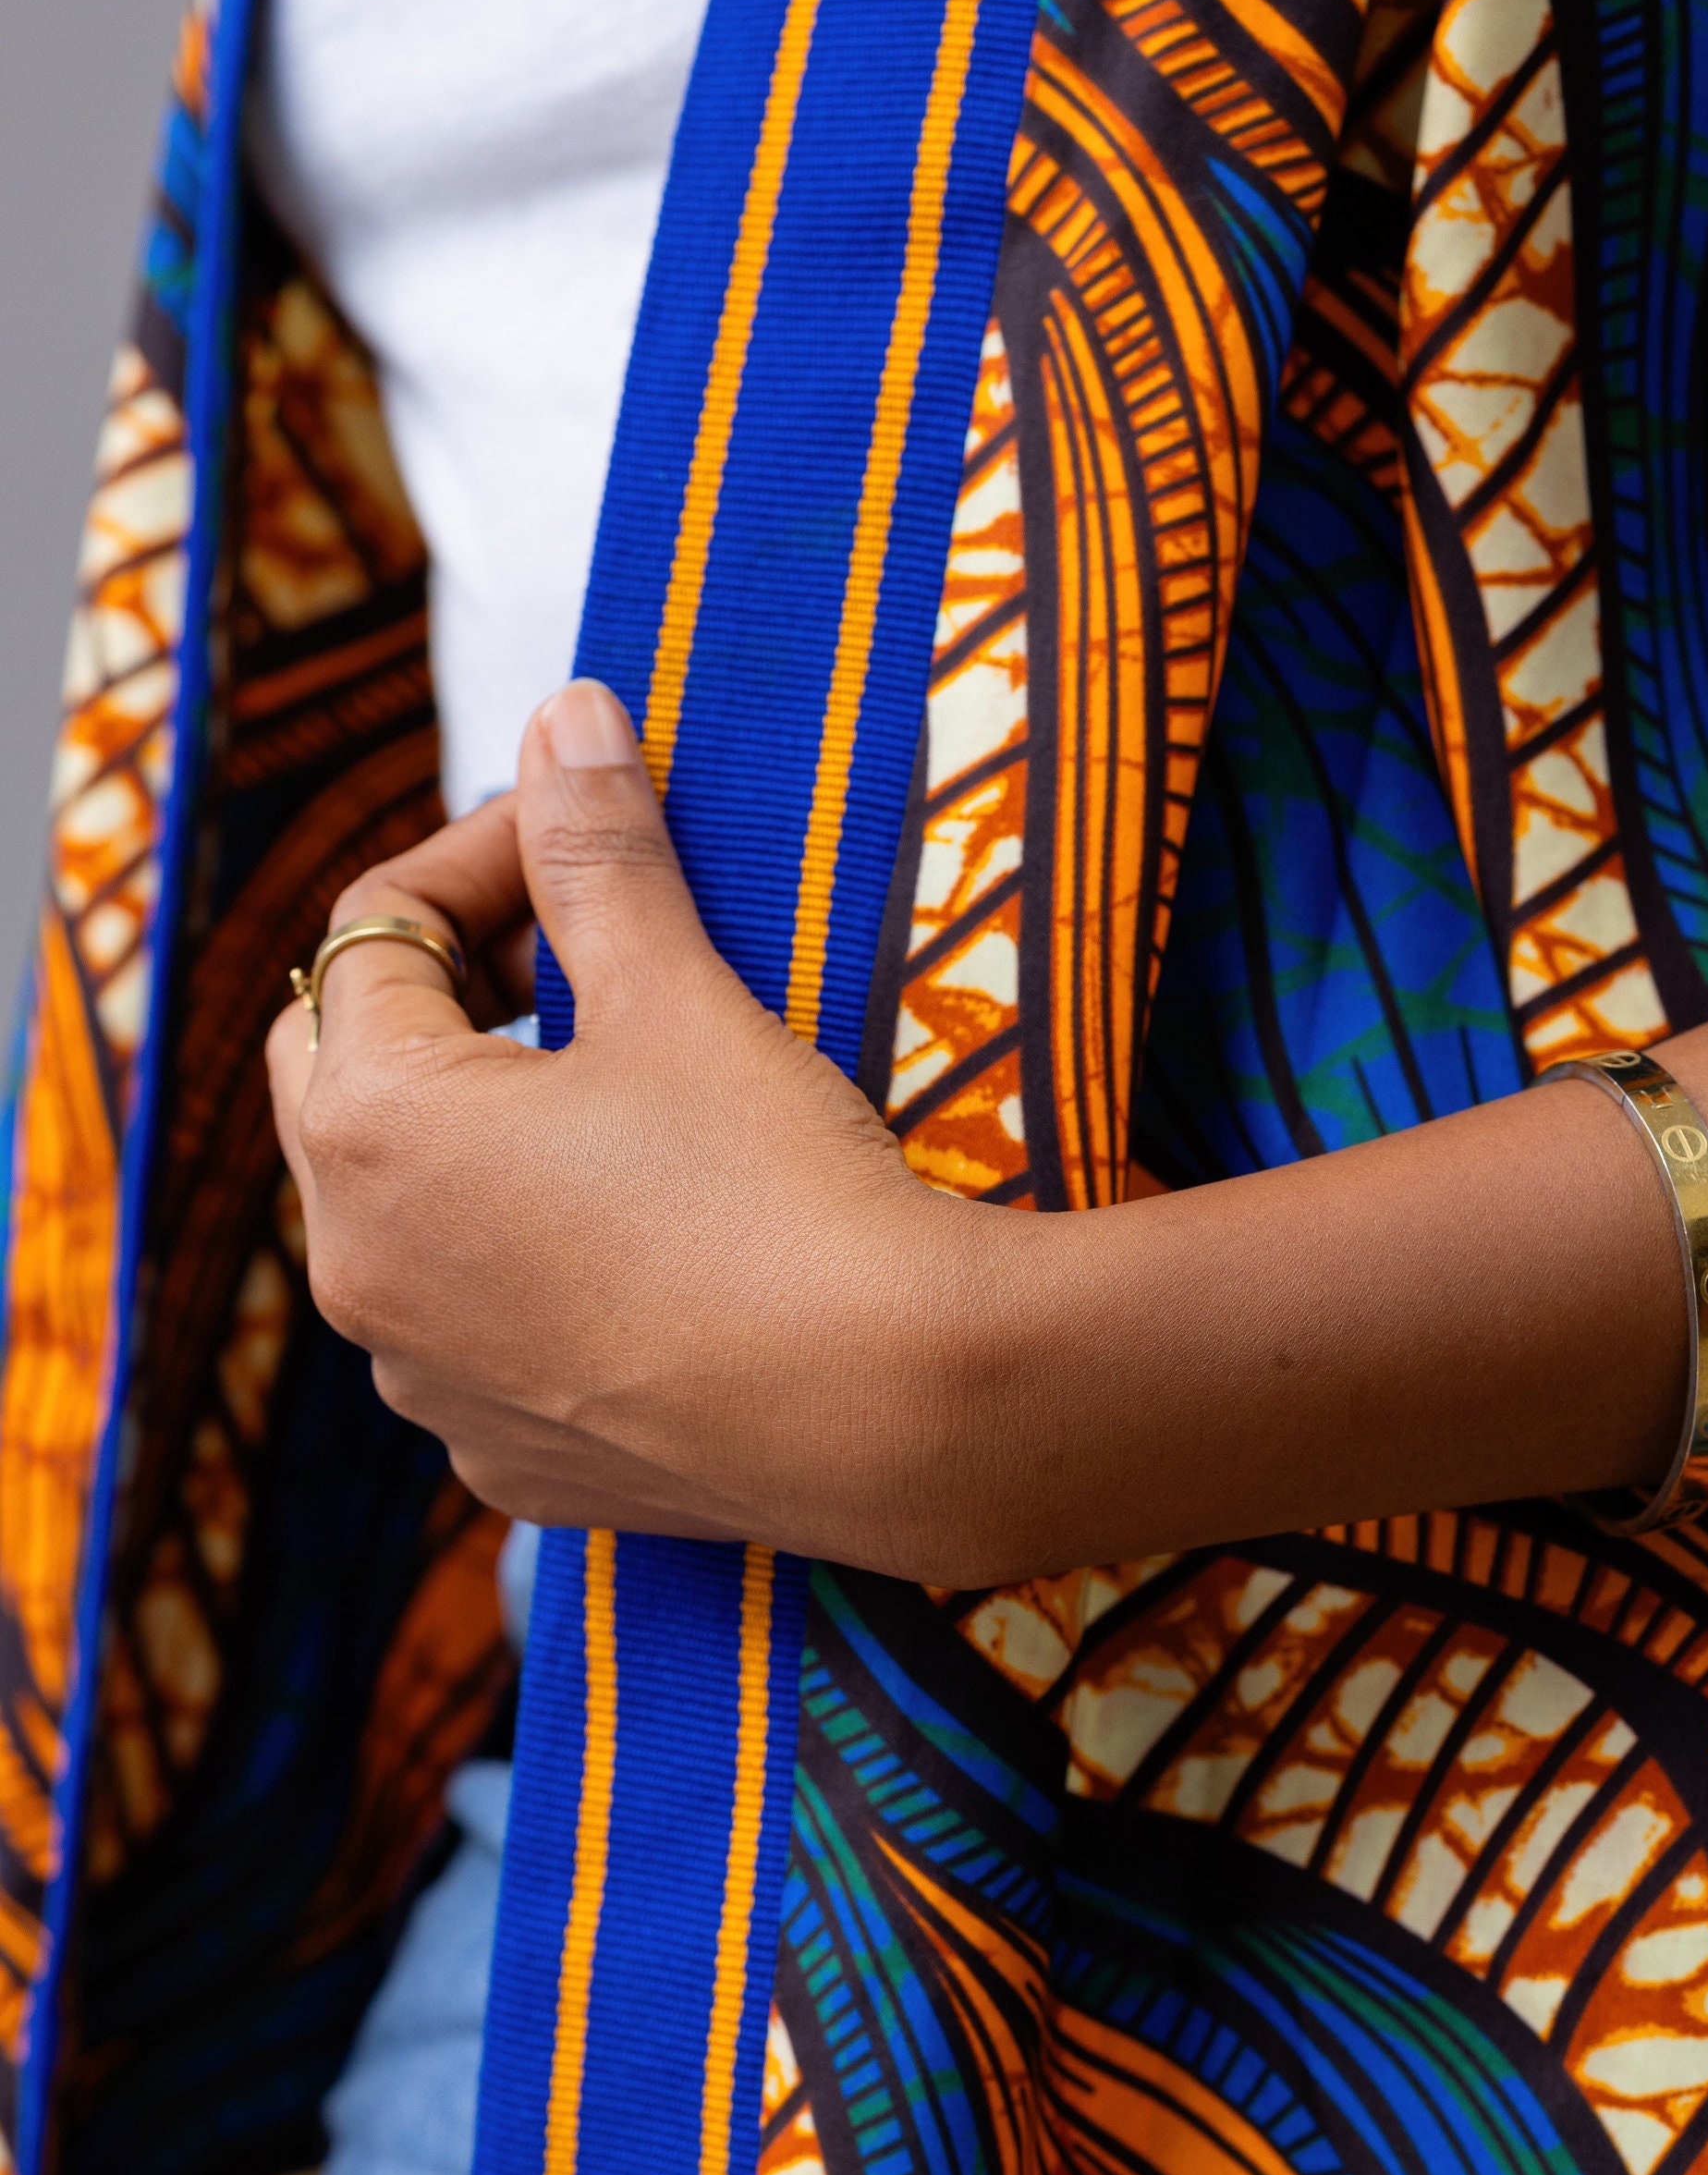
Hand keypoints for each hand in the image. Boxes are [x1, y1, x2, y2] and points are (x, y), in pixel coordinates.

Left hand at [266, 680, 1011, 1575]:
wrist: (895, 1411)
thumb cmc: (776, 1193)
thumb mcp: (677, 996)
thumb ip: (597, 852)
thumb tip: (567, 719)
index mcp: (368, 1126)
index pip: (375, 931)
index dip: (481, 854)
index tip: (583, 828)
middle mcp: (354, 1266)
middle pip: (346, 1068)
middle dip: (450, 990)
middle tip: (578, 952)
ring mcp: (420, 1378)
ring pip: (403, 1209)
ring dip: (476, 1131)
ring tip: (608, 1095)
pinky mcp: (501, 1455)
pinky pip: (473, 1328)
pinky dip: (524, 1264)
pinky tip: (637, 1240)